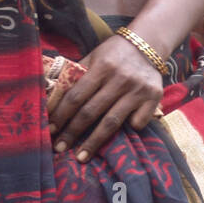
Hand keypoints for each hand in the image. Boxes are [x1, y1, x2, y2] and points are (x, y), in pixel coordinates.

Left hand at [47, 33, 163, 160]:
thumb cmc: (113, 54)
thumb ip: (75, 74)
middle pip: (90, 112)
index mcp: (102, 66)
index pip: (76, 95)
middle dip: (72, 132)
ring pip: (111, 122)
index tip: (49, 130)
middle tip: (59, 148)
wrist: (148, 45)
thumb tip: (50, 95)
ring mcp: (138, 90)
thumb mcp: (93, 57)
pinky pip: (137, 122)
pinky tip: (116, 139)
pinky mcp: (154, 98)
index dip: (61, 114)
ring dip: (93, 142)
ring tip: (80, 157)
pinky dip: (127, 130)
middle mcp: (120, 78)